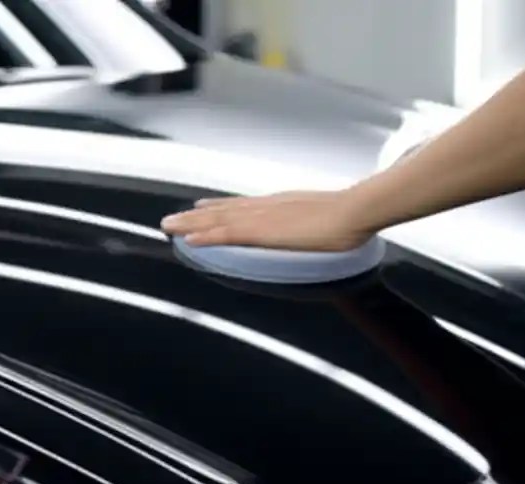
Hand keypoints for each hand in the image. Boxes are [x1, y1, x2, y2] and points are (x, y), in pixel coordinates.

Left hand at [160, 190, 373, 251]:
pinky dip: (206, 235)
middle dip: (196, 215)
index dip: (219, 207)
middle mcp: (265, 206)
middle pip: (224, 210)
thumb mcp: (327, 216)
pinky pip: (227, 234)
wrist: (355, 211)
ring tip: (169, 225)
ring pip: (218, 219)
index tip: (200, 206)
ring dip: (191, 223)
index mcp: (280, 204)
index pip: (243, 205)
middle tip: (172, 219)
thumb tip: (319, 224)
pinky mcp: (263, 232)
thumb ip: (313, 220)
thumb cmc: (350, 217)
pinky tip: (189, 239)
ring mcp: (262, 217)